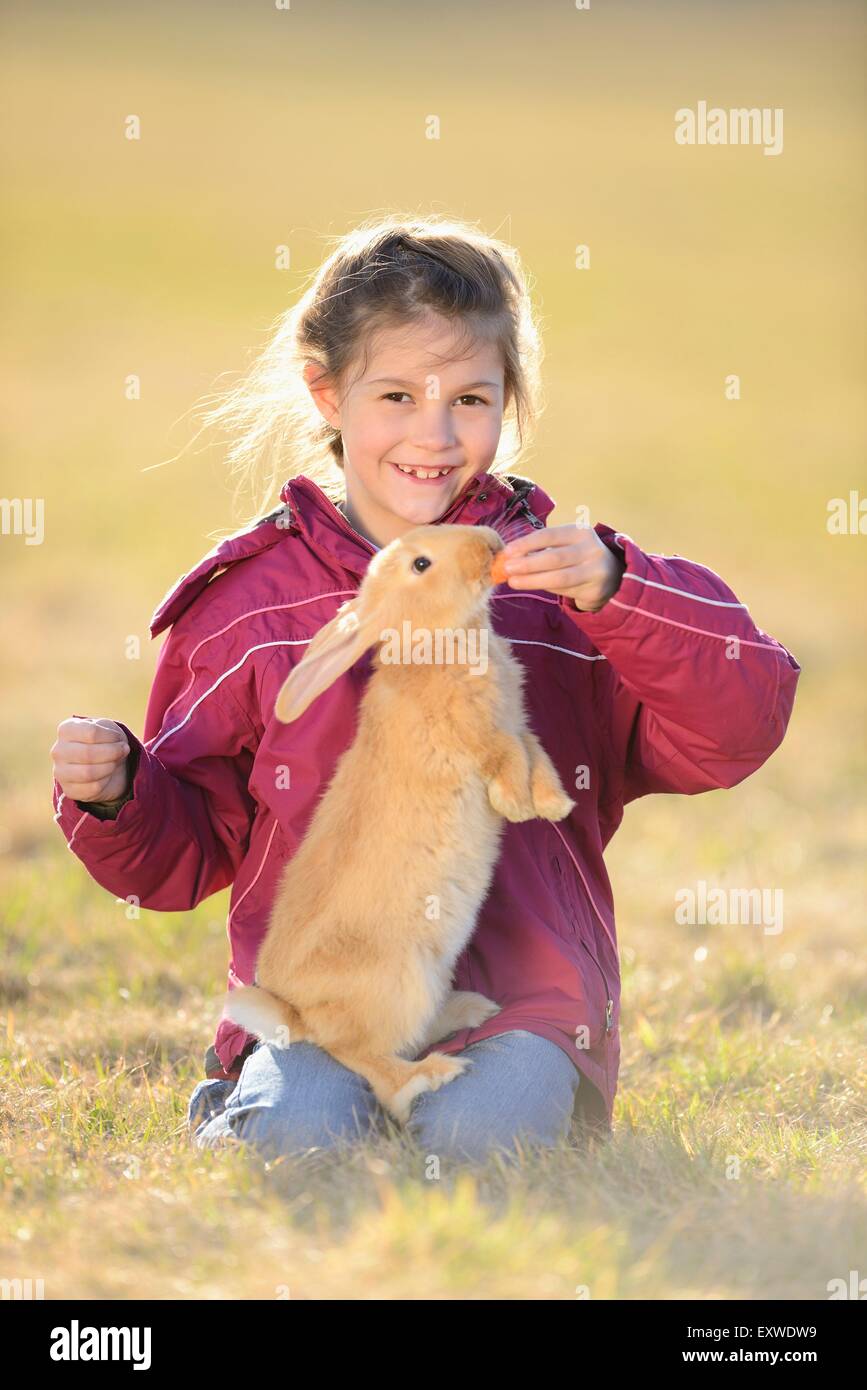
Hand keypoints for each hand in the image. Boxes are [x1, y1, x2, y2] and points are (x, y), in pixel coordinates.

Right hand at [51, 717, 130, 802]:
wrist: (106, 766)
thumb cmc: (105, 743)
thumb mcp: (109, 730)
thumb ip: (112, 734)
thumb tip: (119, 748)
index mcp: (66, 730)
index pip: (91, 732)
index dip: (111, 736)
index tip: (119, 739)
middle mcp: (58, 751)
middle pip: (88, 753)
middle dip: (112, 753)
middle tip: (123, 751)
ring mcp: (60, 772)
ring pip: (89, 772)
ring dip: (109, 767)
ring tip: (114, 763)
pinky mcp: (69, 790)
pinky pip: (93, 788)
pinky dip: (106, 782)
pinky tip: (106, 776)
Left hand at [499, 523, 624, 611]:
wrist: (612, 575)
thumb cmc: (578, 556)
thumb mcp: (566, 544)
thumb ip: (542, 549)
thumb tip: (510, 557)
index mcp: (580, 532)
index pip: (550, 535)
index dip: (527, 543)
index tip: (507, 552)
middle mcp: (591, 549)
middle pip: (554, 558)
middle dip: (528, 564)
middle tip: (506, 569)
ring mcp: (596, 571)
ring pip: (559, 578)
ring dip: (533, 580)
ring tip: (513, 581)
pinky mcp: (595, 590)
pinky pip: (565, 590)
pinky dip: (547, 589)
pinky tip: (533, 586)